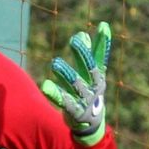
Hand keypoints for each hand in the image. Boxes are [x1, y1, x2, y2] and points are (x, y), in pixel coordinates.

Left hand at [40, 21, 111, 145]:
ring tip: (55, 62)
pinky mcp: (74, 111)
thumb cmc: (88, 93)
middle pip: (88, 67)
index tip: (102, 26)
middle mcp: (94, 86)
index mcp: (98, 76)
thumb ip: (87, 55)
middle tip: (74, 40)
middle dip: (82, 54)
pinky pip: (64, 101)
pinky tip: (45, 85)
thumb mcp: (89, 74)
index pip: (100, 57)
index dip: (103, 42)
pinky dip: (55, 93)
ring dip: (66, 72)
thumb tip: (82, 34)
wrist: (91, 123)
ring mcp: (85, 99)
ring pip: (75, 83)